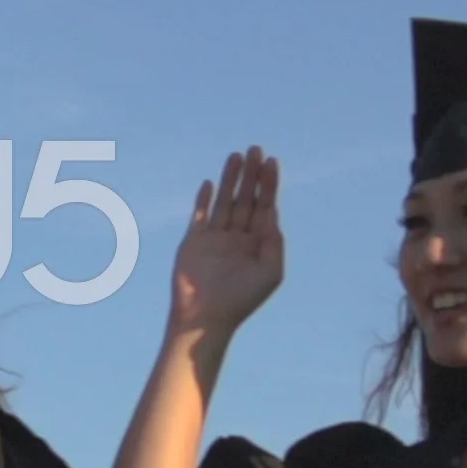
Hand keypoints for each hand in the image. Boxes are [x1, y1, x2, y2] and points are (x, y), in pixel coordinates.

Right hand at [169, 146, 282, 335]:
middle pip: (246, 199)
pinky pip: (200, 215)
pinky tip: (210, 184)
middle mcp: (237, 238)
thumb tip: (272, 212)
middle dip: (252, 175)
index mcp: (257, 245)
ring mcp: (215, 239)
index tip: (271, 162)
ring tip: (236, 156)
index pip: (265, 207)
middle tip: (256, 150)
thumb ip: (273, 241)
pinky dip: (204, 200)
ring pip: (225, 201)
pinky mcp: (193, 242)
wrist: (205, 318)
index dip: (269, 184)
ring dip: (231, 179)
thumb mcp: (270, 271)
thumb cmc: (241, 300)